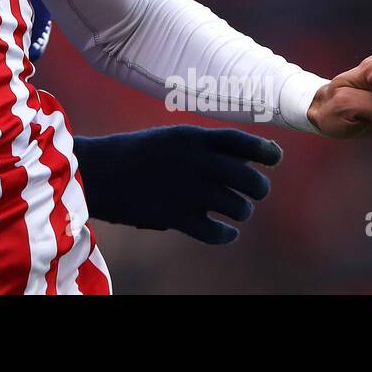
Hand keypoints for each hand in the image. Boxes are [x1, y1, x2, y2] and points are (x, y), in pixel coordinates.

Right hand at [74, 126, 282, 244]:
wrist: (97, 172)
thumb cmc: (134, 154)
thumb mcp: (169, 139)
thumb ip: (204, 149)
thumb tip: (245, 163)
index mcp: (192, 137)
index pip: (243, 141)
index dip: (265, 151)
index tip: (274, 158)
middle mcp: (196, 162)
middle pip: (251, 179)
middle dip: (258, 188)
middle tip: (253, 192)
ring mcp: (187, 191)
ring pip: (240, 208)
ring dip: (241, 211)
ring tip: (234, 209)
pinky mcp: (176, 217)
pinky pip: (218, 233)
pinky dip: (226, 234)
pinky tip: (225, 231)